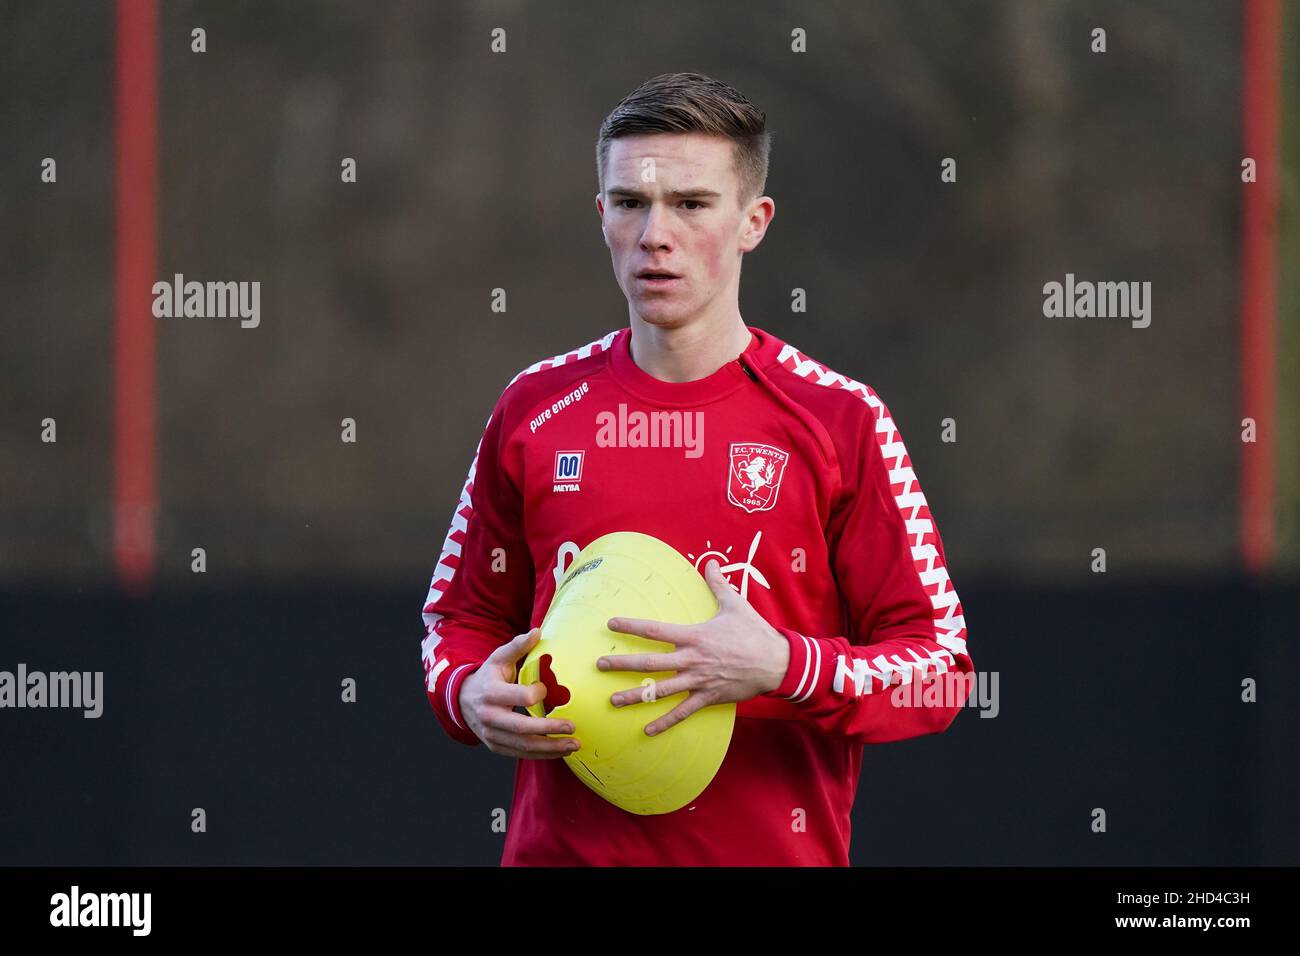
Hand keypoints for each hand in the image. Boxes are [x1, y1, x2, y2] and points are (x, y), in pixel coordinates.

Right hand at [459, 627, 581, 758]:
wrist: (463, 700)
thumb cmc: (488, 677)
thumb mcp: (498, 658)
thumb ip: (517, 646)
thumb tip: (537, 632)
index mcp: (491, 693)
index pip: (520, 697)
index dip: (538, 694)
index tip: (548, 689)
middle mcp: (489, 717)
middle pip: (522, 728)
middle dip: (549, 729)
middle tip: (572, 727)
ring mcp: (492, 735)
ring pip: (523, 746)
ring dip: (550, 748)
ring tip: (573, 745)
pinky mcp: (496, 746)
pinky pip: (520, 754)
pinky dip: (542, 754)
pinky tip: (560, 750)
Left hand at [597, 560, 790, 736]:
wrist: (776, 662)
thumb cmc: (754, 632)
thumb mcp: (735, 604)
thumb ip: (718, 584)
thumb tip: (711, 563)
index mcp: (694, 636)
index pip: (656, 630)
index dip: (632, 625)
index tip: (611, 623)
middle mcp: (692, 659)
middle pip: (650, 662)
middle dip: (622, 664)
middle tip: (599, 666)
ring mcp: (698, 681)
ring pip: (660, 691)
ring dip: (636, 696)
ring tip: (613, 701)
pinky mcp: (708, 697)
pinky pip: (682, 713)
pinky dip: (664, 722)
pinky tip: (647, 731)